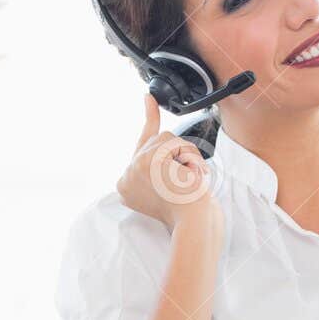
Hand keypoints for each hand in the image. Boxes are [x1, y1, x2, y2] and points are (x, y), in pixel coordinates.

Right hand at [116, 94, 220, 230]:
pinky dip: (186, 153)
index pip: (138, 150)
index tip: (149, 98)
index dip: (149, 122)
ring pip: (163, 139)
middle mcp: (125, 179)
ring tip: (188, 178)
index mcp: (127, 187)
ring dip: (184, 154)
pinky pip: (171, 140)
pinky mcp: (147, 161)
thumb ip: (158, 162)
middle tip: (188, 176)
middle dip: (176, 151)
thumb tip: (155, 130)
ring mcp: (134, 169)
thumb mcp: (167, 184)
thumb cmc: (187, 209)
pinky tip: (186, 172)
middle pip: (152, 142)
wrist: (193, 222)